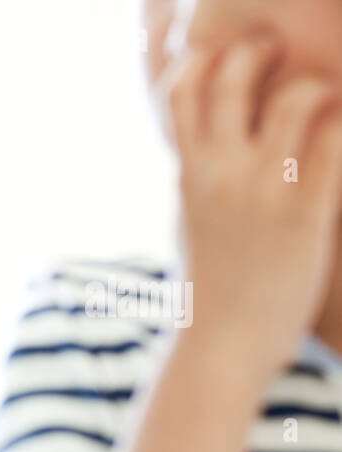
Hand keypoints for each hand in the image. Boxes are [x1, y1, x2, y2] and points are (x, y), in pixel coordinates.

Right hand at [159, 31, 341, 376]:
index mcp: (189, 173)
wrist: (223, 343)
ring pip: (296, 97)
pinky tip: (341, 138)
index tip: (225, 61)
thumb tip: (203, 151)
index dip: (203, 60)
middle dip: (262, 51)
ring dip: (318, 89)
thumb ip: (198, 178)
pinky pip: (335, 142)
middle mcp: (220, 173)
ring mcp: (262, 190)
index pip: (181, 89)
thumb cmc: (210, 287)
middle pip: (233, 75)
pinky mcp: (305, 212)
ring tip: (326, 105)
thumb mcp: (187, 222)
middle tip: (283, 60)